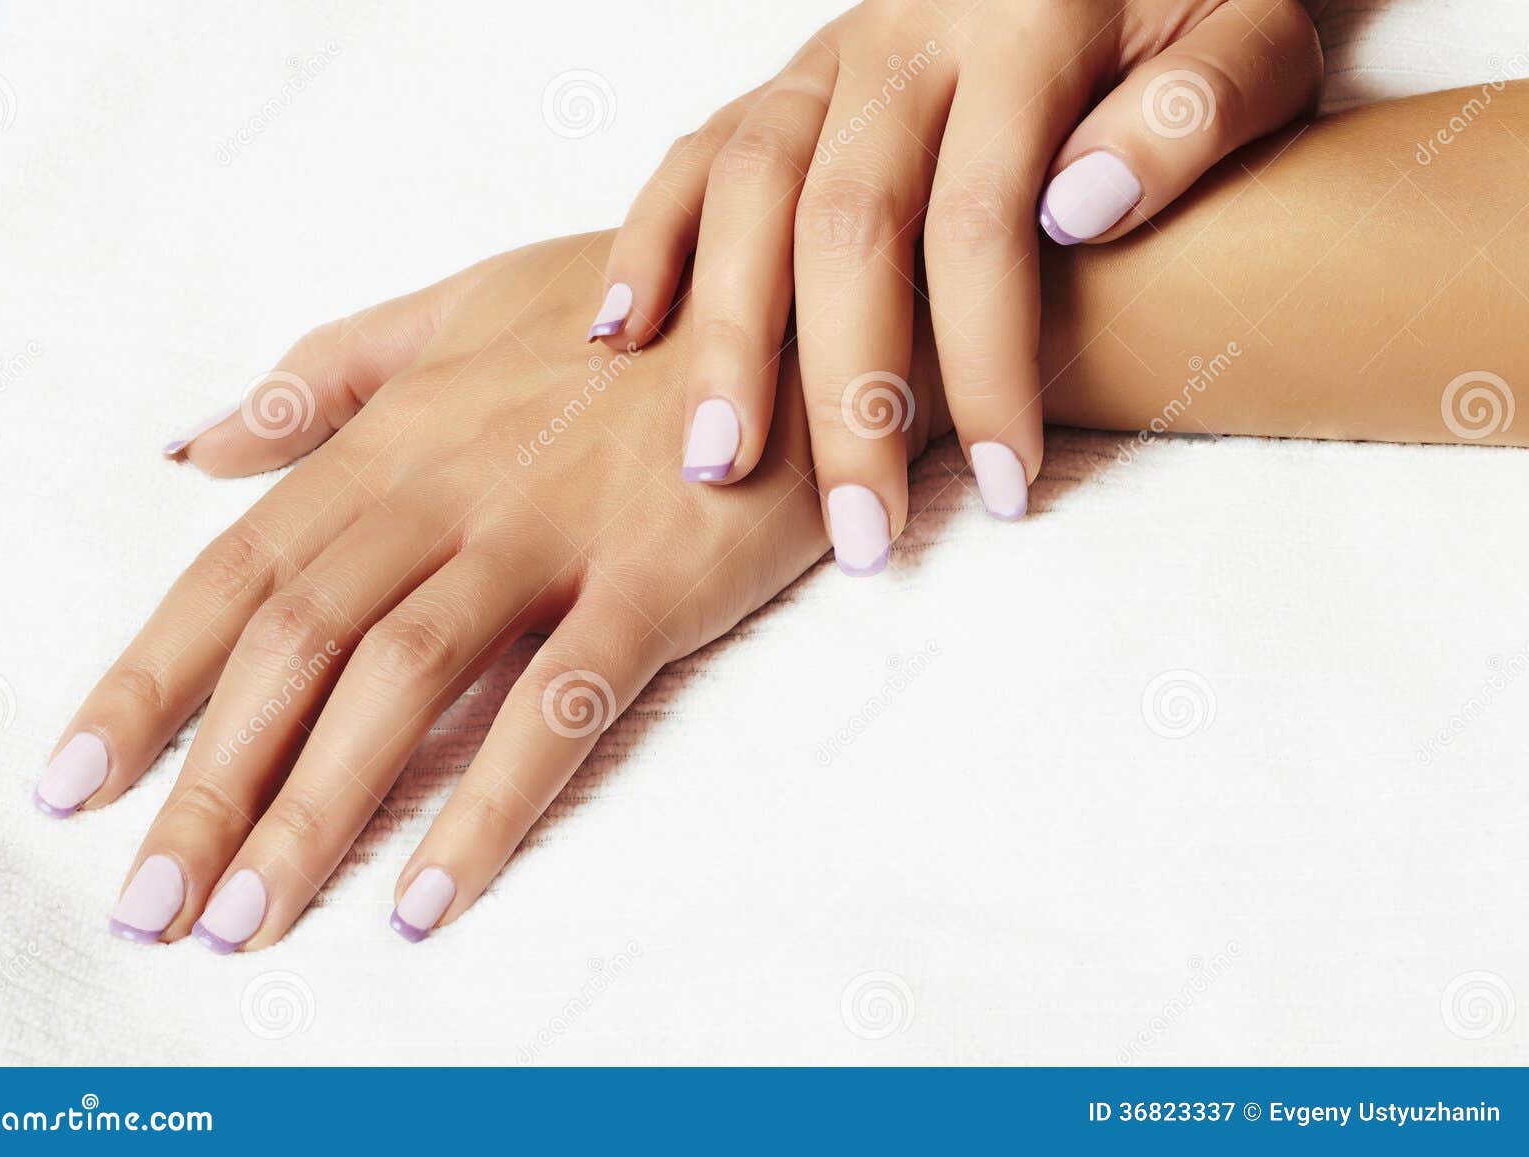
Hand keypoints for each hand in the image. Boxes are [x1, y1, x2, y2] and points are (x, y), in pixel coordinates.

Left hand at [39, 233, 940, 949]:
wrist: (810, 295)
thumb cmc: (636, 307)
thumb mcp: (465, 307)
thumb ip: (326, 375)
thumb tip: (196, 447)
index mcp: (399, 429)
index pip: (239, 568)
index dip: (149, 678)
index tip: (76, 779)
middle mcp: (455, 482)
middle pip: (296, 640)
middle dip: (207, 781)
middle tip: (149, 902)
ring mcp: (555, 530)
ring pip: (401, 677)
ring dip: (313, 808)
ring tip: (247, 920)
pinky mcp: (657, 578)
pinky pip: (558, 705)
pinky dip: (489, 803)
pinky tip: (430, 892)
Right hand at [590, 0, 1320, 572]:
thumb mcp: (1251, 32)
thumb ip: (1194, 112)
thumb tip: (1082, 206)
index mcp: (1023, 24)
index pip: (982, 222)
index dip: (988, 364)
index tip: (1005, 489)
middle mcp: (904, 37)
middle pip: (843, 228)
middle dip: (846, 395)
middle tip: (857, 531)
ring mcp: (832, 58)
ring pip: (746, 192)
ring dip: (723, 335)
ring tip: (715, 461)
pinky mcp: (792, 82)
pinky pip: (697, 151)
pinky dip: (650, 237)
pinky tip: (622, 333)